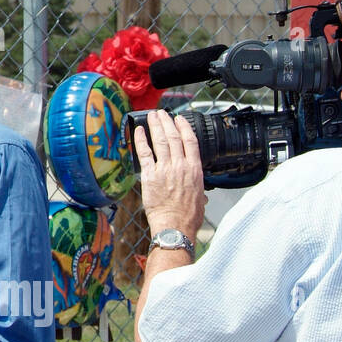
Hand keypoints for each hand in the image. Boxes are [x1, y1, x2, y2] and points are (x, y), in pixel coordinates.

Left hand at [138, 110, 205, 239]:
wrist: (175, 227)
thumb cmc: (188, 217)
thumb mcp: (200, 199)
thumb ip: (198, 191)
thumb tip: (201, 195)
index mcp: (195, 170)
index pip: (190, 141)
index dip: (184, 127)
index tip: (179, 119)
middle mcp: (180, 166)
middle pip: (174, 137)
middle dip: (167, 122)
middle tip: (162, 114)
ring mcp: (165, 169)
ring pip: (160, 141)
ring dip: (156, 126)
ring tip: (152, 116)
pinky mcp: (150, 176)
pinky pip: (145, 153)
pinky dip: (141, 140)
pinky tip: (139, 131)